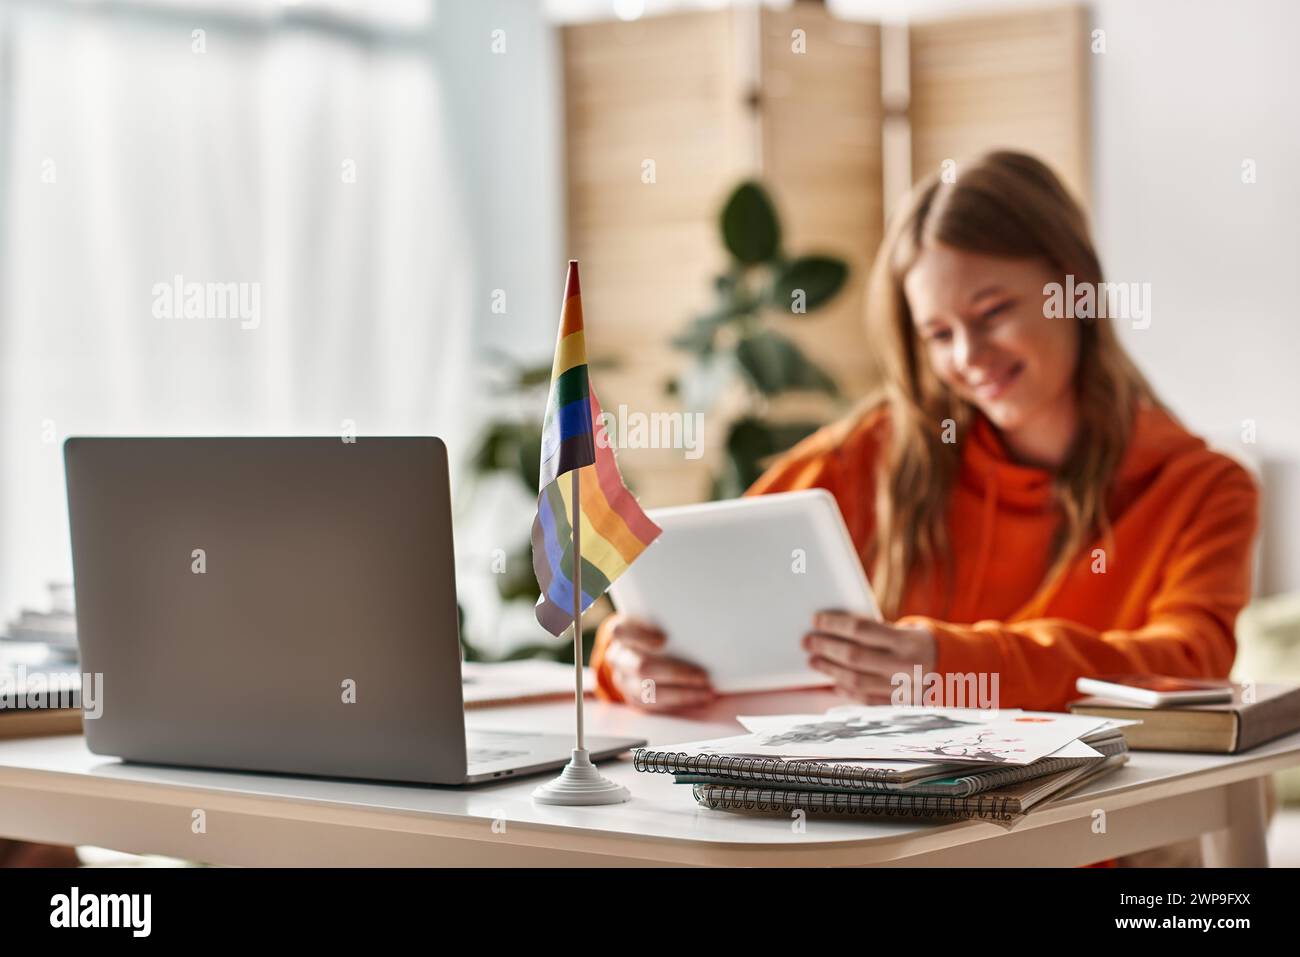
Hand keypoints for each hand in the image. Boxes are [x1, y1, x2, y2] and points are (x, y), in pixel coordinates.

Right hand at [602, 614, 715, 711]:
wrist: (641, 648)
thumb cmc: (657, 629)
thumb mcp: (656, 619)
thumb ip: (668, 620)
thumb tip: (700, 619)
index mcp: (622, 633)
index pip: (621, 633)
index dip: (640, 637)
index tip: (663, 639)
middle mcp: (619, 658)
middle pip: (641, 668)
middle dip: (675, 673)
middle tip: (703, 675)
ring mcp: (624, 681)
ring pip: (648, 693)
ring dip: (682, 694)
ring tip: (707, 692)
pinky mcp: (635, 699)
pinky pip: (655, 706)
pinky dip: (679, 704)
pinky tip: (699, 700)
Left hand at [801, 611, 936, 704]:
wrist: (964, 672)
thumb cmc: (925, 644)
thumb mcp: (911, 631)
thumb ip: (879, 632)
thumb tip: (837, 629)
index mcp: (909, 641)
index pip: (862, 630)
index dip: (835, 624)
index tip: (816, 619)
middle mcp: (907, 667)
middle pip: (855, 657)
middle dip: (826, 647)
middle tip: (808, 641)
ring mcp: (904, 690)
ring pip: (857, 681)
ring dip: (830, 670)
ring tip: (814, 661)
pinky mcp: (902, 707)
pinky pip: (868, 701)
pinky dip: (848, 692)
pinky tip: (834, 683)